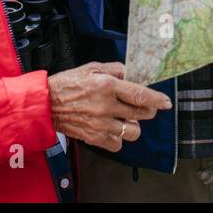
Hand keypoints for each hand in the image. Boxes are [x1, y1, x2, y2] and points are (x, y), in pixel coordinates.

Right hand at [47, 62, 171, 150]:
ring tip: (124, 118)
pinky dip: (118, 138)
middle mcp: (106, 106)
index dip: (157, 99)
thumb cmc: (67, 84)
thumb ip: (115, 69)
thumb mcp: (92, 68)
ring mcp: (100, 124)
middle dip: (148, 111)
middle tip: (143, 107)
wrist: (46, 104)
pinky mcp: (94, 137)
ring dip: (133, 125)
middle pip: (141, 114)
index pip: (140, 95)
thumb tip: (133, 73)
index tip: (166, 102)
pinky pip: (118, 144)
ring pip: (132, 132)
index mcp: (107, 86)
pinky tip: (111, 128)